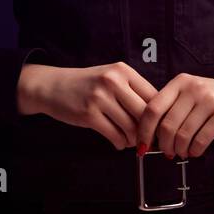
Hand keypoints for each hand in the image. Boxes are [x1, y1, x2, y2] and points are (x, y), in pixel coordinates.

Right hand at [22, 61, 159, 149]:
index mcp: (123, 71)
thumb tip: (158, 114)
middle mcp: (113, 81)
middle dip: (149, 131)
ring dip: (134, 140)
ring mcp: (100, 97)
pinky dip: (120, 143)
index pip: (153, 95)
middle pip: (144, 113)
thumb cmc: (87, 84)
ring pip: (130, 127)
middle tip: (149, 139)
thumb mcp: (111, 77)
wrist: (53, 86)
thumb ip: (132, 90)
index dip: (159, 115)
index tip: (160, 126)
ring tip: (132, 141)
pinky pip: (114, 135)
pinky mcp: (89, 114)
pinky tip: (119, 142)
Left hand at [135, 73, 213, 159]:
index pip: (153, 108)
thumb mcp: (191, 93)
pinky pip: (201, 139)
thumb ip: (172, 106)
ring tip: (181, 153)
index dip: (144, 130)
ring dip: (179, 150)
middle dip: (164, 145)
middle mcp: (193, 87)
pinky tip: (195, 151)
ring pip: (183, 134)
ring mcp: (209, 99)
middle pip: (167, 124)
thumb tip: (150, 134)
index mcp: (180, 81)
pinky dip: (195, 150)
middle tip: (166, 153)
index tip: (143, 145)